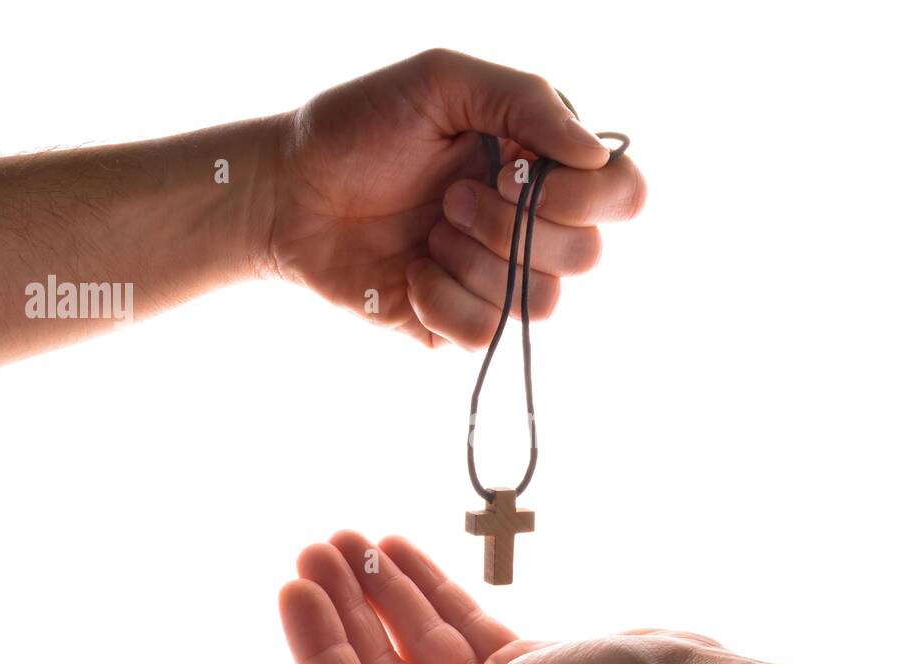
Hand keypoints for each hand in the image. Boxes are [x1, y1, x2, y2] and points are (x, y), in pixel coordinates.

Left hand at [267, 49, 647, 348]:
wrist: (288, 191)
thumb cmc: (361, 127)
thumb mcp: (443, 82)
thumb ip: (527, 102)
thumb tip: (595, 156)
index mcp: (542, 166)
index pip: (623, 194)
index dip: (587, 197)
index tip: (516, 173)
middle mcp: (534, 225)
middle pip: (586, 256)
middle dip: (511, 226)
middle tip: (450, 197)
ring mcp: (498, 278)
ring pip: (541, 302)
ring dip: (475, 263)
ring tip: (428, 233)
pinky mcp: (459, 323)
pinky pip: (487, 334)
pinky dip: (443, 301)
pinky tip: (411, 273)